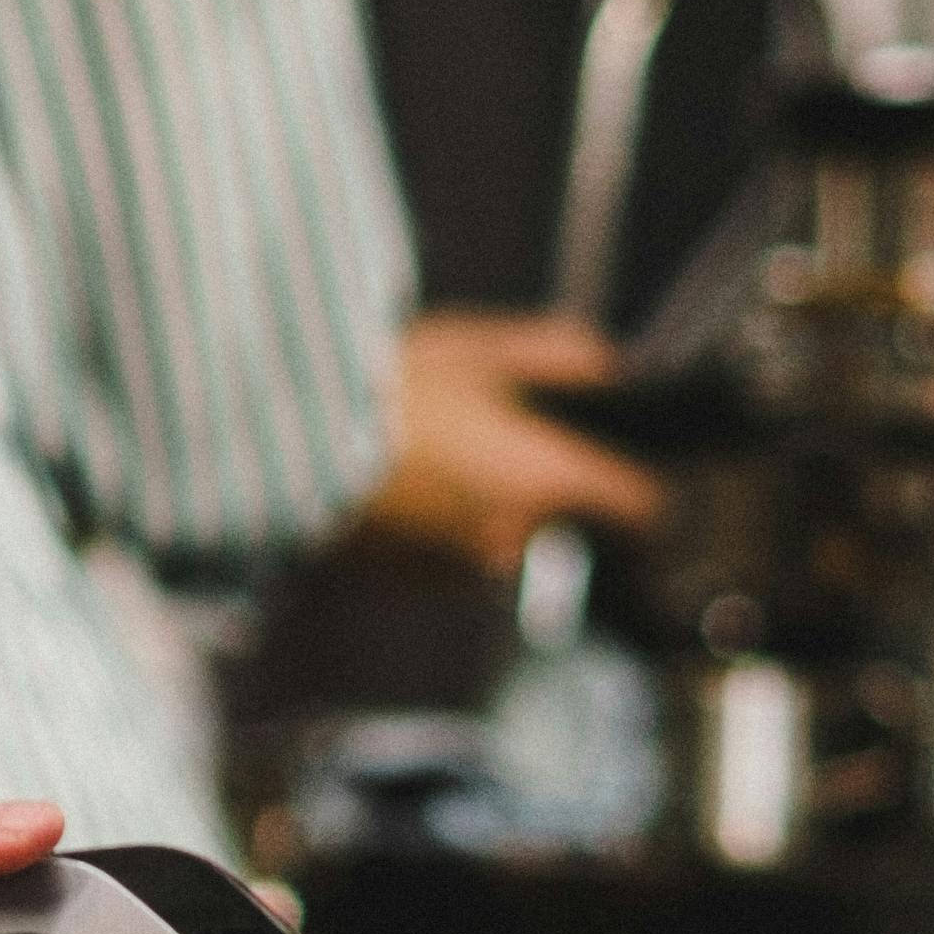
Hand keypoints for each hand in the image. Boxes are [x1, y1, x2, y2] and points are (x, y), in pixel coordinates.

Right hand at [366, 310, 662, 572]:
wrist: (287, 448)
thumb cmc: (387, 391)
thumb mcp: (479, 348)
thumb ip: (560, 356)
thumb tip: (609, 368)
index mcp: (549, 480)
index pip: (642, 510)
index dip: (646, 489)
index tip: (632, 470)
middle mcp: (520, 538)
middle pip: (569, 523)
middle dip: (550, 487)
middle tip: (503, 435)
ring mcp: (467, 570)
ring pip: (512, 541)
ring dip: (495, 508)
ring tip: (446, 455)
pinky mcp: (419, 585)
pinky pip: (458, 557)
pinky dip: (448, 529)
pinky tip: (413, 484)